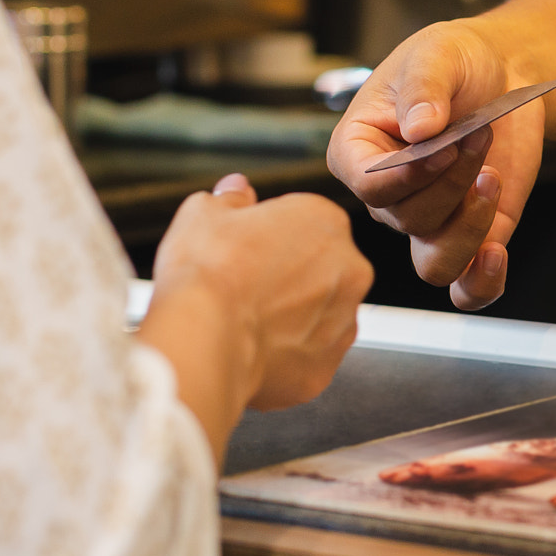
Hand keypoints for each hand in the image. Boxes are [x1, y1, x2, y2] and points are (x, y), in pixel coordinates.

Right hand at [146, 174, 373, 424]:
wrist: (206, 338)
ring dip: (291, 316)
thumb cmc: (207, 270)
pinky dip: (285, 355)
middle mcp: (350, 268)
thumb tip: (237, 189)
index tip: (242, 249)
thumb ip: (231, 197)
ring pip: (317, 314)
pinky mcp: (327, 366)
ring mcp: (344, 320)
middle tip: (242, 286)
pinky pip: (307, 355)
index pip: (302, 222)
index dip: (266, 236)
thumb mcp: (205, 213)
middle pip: (318, 268)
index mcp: (326, 220)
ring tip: (244, 320)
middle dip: (287, 276)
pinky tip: (251, 349)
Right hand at [325, 19, 543, 308]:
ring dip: (470, 225)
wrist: (500, 73)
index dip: (411, 173)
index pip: (370, 186)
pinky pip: (465, 287)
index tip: (445, 142)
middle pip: (410, 219)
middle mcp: (387, 196)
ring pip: (434, 263)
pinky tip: (497, 253)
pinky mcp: (471, 234)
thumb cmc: (453, 60)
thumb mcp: (436, 53)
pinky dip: (480, 284)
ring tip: (493, 176)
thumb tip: (420, 130)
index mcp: (357, 152)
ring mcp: (428, 221)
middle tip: (479, 132)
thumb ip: (424, 86)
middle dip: (454, 178)